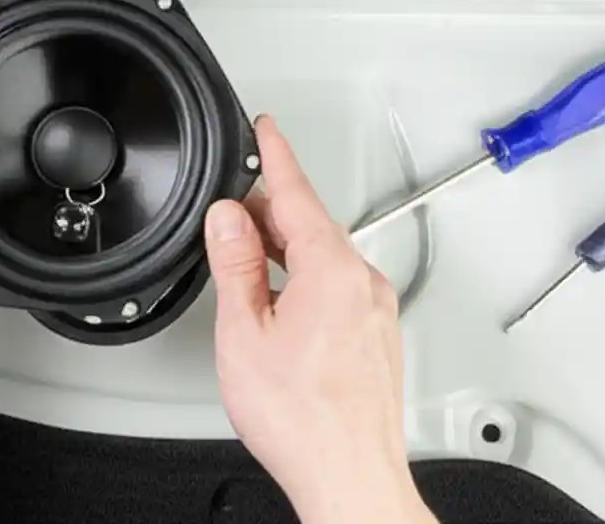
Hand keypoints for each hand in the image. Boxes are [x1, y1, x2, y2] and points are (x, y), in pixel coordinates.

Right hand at [205, 116, 434, 523]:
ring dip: (286, 250)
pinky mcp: (377, 335)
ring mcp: (375, 310)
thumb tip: (228, 217)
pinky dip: (306, 278)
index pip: (298, 194)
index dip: (276, 156)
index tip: (266, 128)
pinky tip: (280, 300)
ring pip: (326, 257)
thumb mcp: (244, 331)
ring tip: (247, 263)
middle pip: (312, 225)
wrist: (350, 476)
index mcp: (332, 271)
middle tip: (230, 211)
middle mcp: (364, 284)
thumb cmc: (303, 419)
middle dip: (270, 212)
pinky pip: (339, 286)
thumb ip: (236, 264)